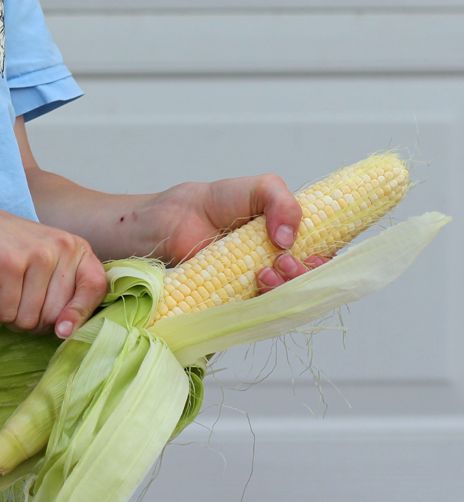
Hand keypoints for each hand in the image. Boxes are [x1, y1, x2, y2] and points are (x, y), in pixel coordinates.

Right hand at [0, 201, 106, 337]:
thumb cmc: (1, 251)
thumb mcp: (43, 263)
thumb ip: (63, 291)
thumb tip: (69, 334)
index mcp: (76, 247)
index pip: (97, 287)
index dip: (81, 313)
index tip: (62, 330)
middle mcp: (62, 247)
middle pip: (57, 315)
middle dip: (31, 318)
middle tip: (14, 296)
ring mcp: (37, 254)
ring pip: (31, 319)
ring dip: (9, 315)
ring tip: (0, 289)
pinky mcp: (11, 265)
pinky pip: (8, 313)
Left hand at [149, 174, 326, 289]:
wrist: (176, 217)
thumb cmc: (220, 201)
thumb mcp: (260, 187)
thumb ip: (283, 201)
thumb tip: (290, 237)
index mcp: (294, 241)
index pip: (324, 259)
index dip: (326, 263)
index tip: (316, 256)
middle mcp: (281, 267)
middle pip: (309, 285)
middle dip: (304, 277)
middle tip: (283, 261)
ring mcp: (261, 287)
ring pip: (287, 301)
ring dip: (284, 289)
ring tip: (264, 271)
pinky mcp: (238, 303)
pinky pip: (259, 314)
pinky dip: (262, 303)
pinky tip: (253, 284)